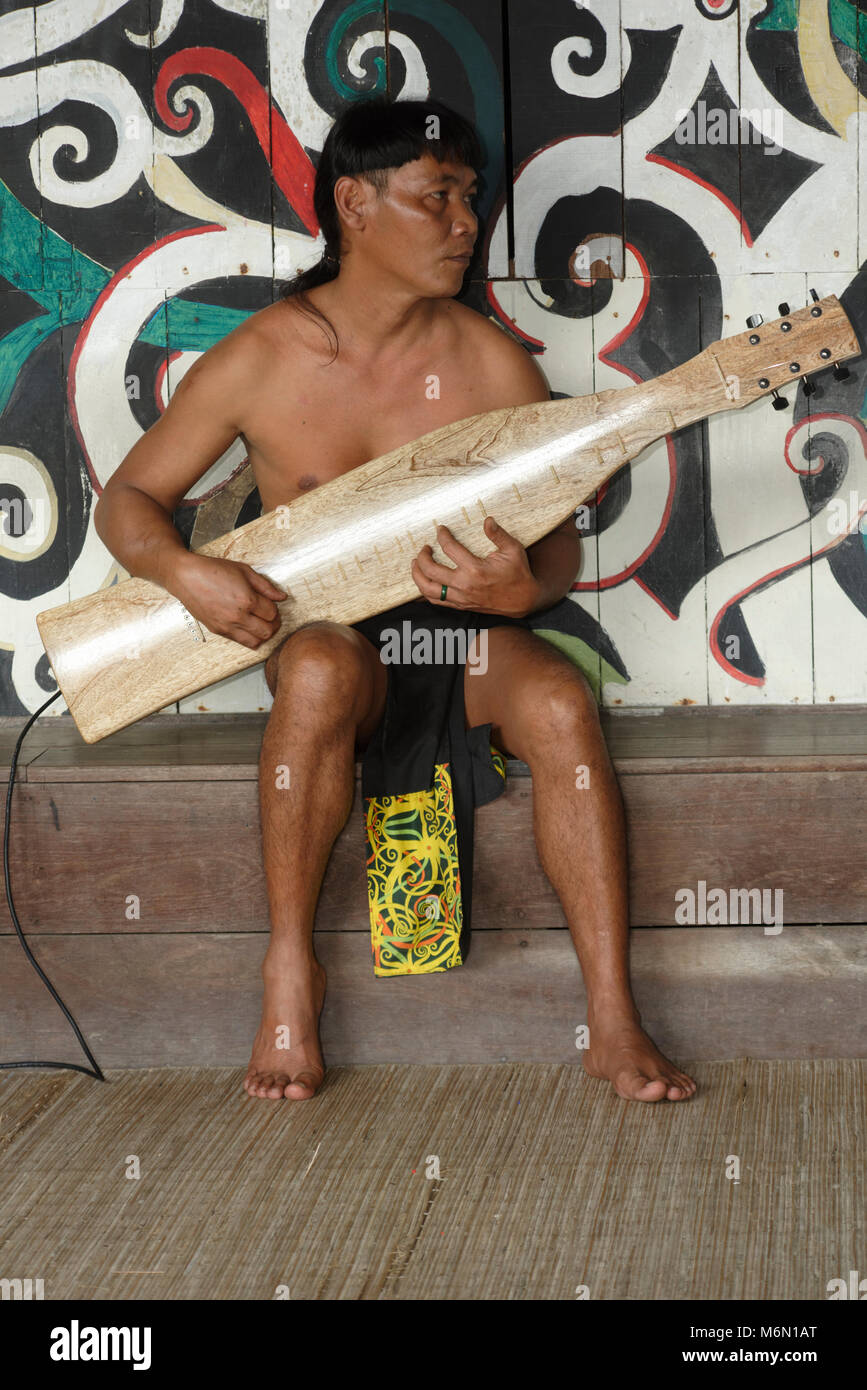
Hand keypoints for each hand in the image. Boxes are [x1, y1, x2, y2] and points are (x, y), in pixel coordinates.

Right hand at [169, 553, 287, 648]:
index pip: (272, 613)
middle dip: (274, 624)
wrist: (186, 576)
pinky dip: (249, 637)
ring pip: (255, 641)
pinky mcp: (218, 630)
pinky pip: (240, 642)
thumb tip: (281, 597)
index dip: (275, 609)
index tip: (271, 604)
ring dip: (263, 634)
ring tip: (261, 624)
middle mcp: (238, 616)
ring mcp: (227, 625)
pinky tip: (248, 626)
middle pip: (267, 631)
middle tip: (271, 617)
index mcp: (246, 600)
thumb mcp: (244, 571)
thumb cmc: (213, 570)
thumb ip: (265, 586)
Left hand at [411, 516, 540, 617]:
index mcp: (475, 569)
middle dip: (423, 556)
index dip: (442, 536)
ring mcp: (461, 598)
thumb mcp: (513, 550)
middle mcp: (464, 585)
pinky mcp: (461, 606)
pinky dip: (426, 591)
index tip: (440, 529)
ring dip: (418, 575)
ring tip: (416, 564)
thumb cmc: (519, 574)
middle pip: (431, 570)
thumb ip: (498, 534)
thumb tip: (487, 520)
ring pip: (428, 589)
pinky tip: (424, 581)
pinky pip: (436, 601)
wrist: (524, 600)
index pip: (450, 549)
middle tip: (424, 548)